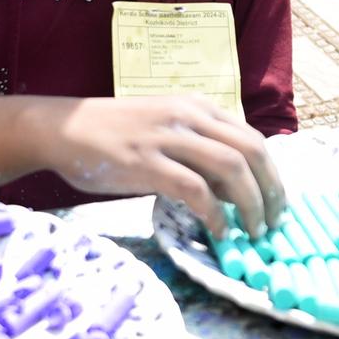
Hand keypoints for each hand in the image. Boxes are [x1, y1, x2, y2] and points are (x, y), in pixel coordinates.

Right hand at [37, 95, 285, 239]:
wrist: (62, 128)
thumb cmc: (112, 133)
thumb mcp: (164, 129)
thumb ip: (198, 151)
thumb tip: (234, 189)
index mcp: (196, 106)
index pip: (252, 138)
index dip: (272, 174)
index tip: (276, 203)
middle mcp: (188, 116)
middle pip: (251, 151)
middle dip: (271, 190)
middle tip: (274, 223)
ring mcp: (167, 137)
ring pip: (230, 167)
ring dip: (250, 204)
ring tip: (253, 232)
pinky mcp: (146, 162)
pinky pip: (194, 189)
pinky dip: (214, 213)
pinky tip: (218, 231)